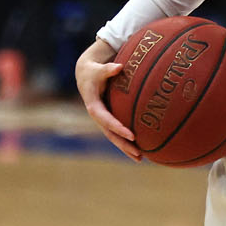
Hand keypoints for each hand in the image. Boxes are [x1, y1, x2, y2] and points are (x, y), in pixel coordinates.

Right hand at [75, 38, 140, 160]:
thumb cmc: (94, 71)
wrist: (85, 75)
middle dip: (124, 145)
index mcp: (94, 106)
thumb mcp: (99, 69)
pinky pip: (117, 134)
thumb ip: (108, 69)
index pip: (106, 120)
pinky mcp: (108, 120)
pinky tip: (140, 151)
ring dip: (126, 149)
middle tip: (139, 154)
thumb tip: (119, 66)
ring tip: (141, 159)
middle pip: (111, 135)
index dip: (118, 128)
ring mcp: (103, 120)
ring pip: (114, 138)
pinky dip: (127, 142)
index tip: (132, 135)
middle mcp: (98, 117)